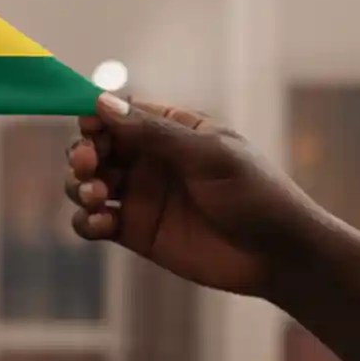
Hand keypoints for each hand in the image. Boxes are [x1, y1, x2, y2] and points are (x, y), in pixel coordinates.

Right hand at [64, 94, 318, 296]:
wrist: (281, 256)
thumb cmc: (255, 194)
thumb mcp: (209, 155)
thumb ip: (155, 132)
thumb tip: (103, 104)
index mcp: (170, 130)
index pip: (118, 113)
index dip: (95, 117)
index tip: (88, 129)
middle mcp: (150, 159)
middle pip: (96, 146)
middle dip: (82, 153)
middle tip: (87, 165)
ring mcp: (140, 196)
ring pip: (88, 182)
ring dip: (79, 185)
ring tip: (95, 197)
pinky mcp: (135, 231)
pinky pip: (95, 222)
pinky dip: (87, 221)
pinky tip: (101, 223)